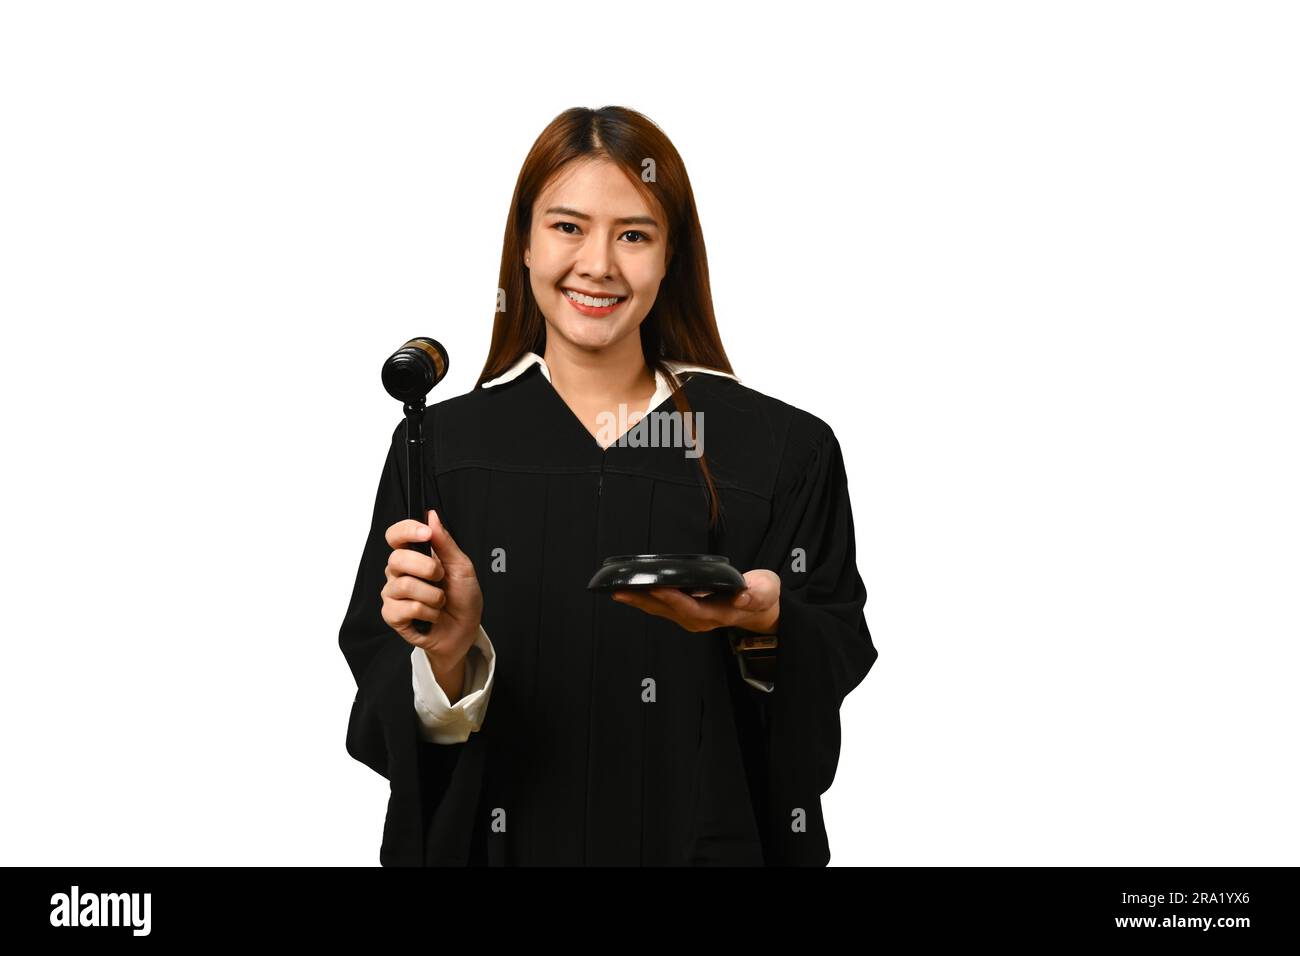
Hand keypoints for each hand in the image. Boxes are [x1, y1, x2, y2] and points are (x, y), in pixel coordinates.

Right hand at [381, 509, 482, 673]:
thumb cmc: (462, 598)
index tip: (426, 533)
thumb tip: (431, 516)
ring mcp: (393, 593)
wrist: (465, 630)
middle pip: (397, 558)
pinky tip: (432, 616)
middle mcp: (398, 572)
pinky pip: (406, 608)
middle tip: (441, 578)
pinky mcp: (392, 615)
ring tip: (440, 601)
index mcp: (413, 555)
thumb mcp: (462, 566)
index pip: (395, 535)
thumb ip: (445, 542)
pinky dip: (428, 612)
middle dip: (428, 568)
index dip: (407, 531)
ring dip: (433, 595)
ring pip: (404, 585)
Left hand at [610, 569, 779, 634]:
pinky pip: (662, 608)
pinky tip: (632, 592)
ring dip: (639, 602)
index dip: (673, 599)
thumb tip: (743, 596)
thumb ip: (757, 594)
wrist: (761, 610)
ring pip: (661, 612)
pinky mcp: (686, 612)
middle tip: (621, 590)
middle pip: (669, 611)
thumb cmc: (762, 597)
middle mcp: (701, 619)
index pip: (692, 608)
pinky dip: (645, 600)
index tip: (656, 587)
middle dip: (644, 601)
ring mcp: (692, 617)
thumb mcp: (767, 591)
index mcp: (720, 613)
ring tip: (618, 591)